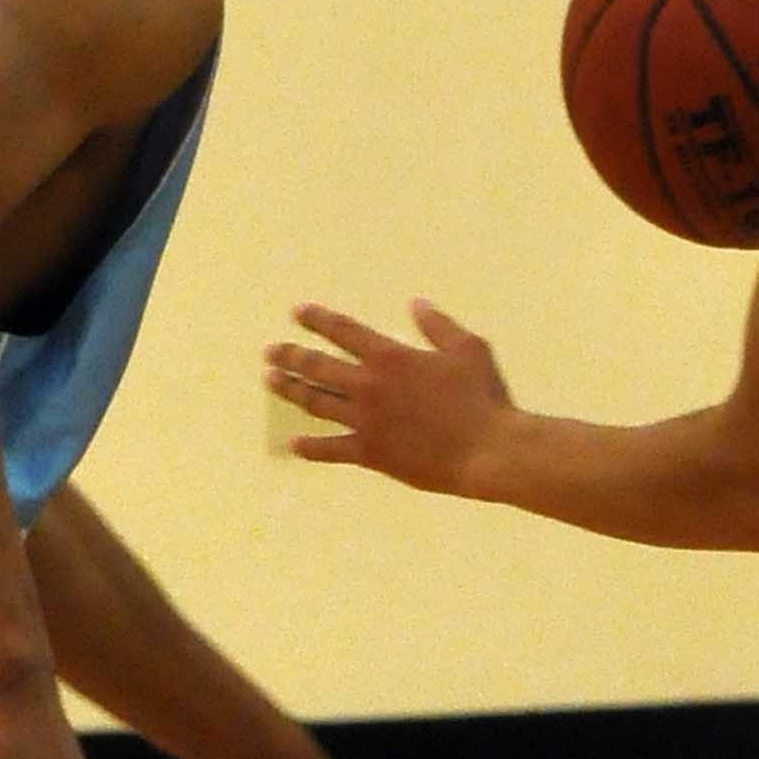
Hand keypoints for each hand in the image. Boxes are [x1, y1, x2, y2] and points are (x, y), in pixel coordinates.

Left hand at [266, 301, 512, 492]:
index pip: (343, 331)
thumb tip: (415, 304)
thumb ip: (438, 325)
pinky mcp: (370, 454)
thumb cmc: (484, 397)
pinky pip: (331, 450)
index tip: (297, 313)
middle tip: (271, 351)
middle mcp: (368, 386)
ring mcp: (365, 422)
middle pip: (317, 367)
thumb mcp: (469, 348)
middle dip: (290, 356)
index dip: (318, 320)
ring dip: (291, 390)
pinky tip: (295, 443)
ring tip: (272, 381)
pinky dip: (311, 446)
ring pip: (316, 403)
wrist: (487, 451)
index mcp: (389, 357)